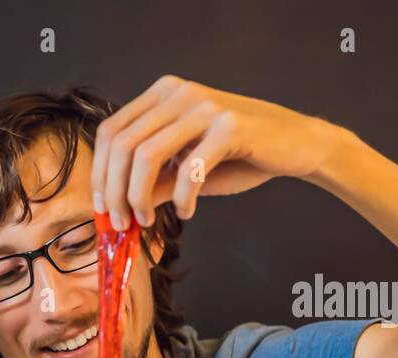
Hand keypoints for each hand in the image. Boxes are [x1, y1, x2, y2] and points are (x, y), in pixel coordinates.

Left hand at [91, 75, 346, 227]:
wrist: (297, 146)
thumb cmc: (237, 157)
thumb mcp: (184, 169)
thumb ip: (151, 181)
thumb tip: (114, 207)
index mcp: (163, 95)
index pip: (111, 132)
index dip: (100, 175)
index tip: (104, 210)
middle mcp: (179, 93)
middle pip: (122, 145)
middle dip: (114, 192)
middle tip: (122, 224)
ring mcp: (204, 106)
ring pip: (146, 155)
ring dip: (139, 197)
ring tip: (147, 221)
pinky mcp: (230, 125)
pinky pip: (190, 168)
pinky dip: (182, 198)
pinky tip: (187, 212)